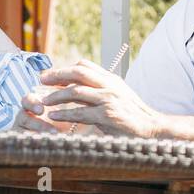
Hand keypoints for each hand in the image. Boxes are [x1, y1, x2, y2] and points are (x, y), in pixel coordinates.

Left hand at [22, 60, 162, 138]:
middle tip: (41, 81)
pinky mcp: (108, 115)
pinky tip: (54, 116)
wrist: (152, 128)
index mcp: (111, 79)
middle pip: (78, 73)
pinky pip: (81, 112)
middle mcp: (109, 85)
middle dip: (57, 75)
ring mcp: (109, 99)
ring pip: (76, 92)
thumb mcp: (115, 97)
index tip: (50, 75)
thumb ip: (96, 92)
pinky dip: (65, 113)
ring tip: (43, 102)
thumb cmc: (131, 115)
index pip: (85, 65)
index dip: (65, 68)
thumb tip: (74, 91)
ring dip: (57, 96)